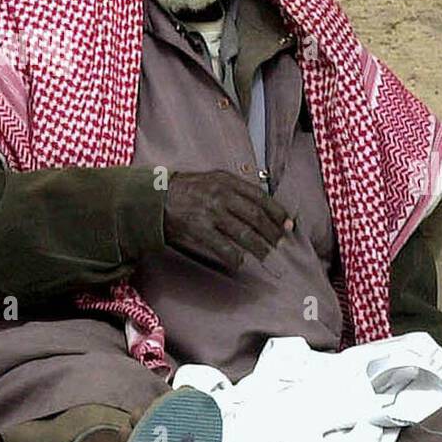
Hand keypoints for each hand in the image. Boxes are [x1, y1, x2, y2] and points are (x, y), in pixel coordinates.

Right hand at [163, 170, 292, 273]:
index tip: (288, 224)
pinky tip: (241, 262)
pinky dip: (235, 257)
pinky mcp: (199, 229)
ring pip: (244, 233)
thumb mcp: (213, 180)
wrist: (154, 198)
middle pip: (256, 217)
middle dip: (272, 232)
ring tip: (267, 255)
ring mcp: (210, 212)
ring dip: (259, 247)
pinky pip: (224, 247)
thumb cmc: (186, 190)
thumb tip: (261, 207)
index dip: (278, 212)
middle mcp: (221, 195)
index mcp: (227, 181)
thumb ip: (235, 190)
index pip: (261, 197)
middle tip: (280, 243)